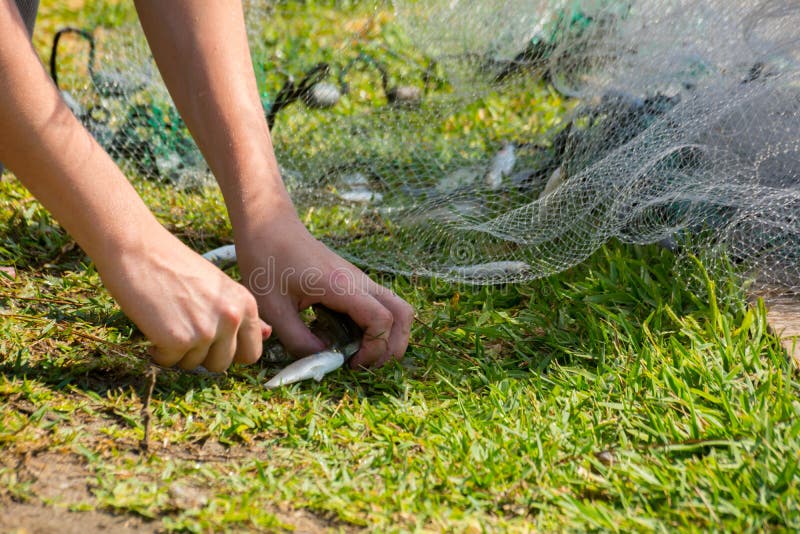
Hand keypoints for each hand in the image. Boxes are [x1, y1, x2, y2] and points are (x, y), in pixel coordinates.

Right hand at [95, 223, 270, 372]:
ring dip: (179, 351)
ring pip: (194, 365)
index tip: (214, 342)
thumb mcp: (221, 287)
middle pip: (222, 364)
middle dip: (202, 355)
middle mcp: (231, 319)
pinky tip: (154, 324)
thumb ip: (243, 315)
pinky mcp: (178, 340)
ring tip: (169, 320)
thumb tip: (269, 334)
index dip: (231, 352)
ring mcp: (206, 331)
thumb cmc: (178, 266)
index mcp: (246, 305)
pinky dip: (158, 351)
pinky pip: (169, 362)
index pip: (252, 353)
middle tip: (185, 329)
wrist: (141, 250)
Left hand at [236, 214, 413, 367]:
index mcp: (341, 285)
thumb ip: (298, 340)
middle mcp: (358, 280)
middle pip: (403, 313)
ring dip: (390, 335)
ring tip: (363, 353)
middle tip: (366, 363)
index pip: (382, 320)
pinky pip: (381, 304)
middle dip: (393, 345)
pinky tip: (349, 336)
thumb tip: (323, 360)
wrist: (269, 225)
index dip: (375, 348)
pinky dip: (377, 325)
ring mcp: (359, 279)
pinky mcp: (354, 280)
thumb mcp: (273, 308)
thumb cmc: (266, 262)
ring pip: (397, 307)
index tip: (351, 363)